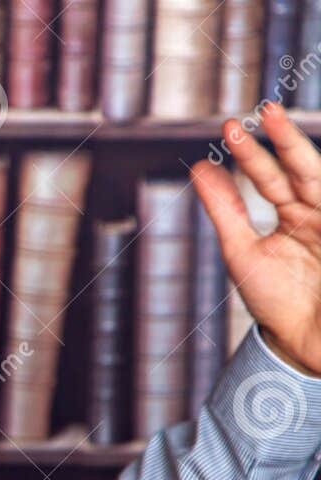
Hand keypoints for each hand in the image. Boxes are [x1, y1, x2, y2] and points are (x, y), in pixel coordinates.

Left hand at [193, 103, 320, 376]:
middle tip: (262, 109)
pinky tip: (307, 172)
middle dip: (283, 140)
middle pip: (302, 169)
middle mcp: (320, 210)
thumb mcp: (241, 251)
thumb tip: (198, 167)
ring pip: (319, 178)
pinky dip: (318, 183)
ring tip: (274, 120)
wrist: (306, 342)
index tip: (226, 126)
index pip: (272, 176)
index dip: (252, 152)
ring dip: (297, 151)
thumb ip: (224, 208)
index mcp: (297, 212)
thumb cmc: (275, 298)